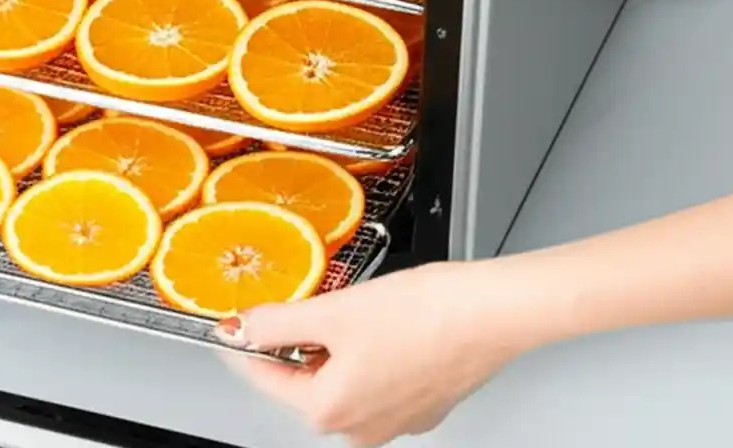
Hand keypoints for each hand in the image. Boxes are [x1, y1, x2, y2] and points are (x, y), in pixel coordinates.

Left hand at [215, 260, 558, 446]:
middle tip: (309, 305)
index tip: (240, 324)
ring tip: (356, 310)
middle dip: (301, 344)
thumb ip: (278, 322)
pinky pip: (380, 381)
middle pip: (307, 382)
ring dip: (338, 349)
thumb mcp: (333, 310)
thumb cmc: (424, 314)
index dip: (250, 343)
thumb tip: (243, 328)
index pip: (266, 378)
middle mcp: (362, 428)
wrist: (492, 311)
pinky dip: (373, 355)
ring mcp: (396, 421)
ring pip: (345, 381)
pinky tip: (387, 325)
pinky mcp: (424, 405)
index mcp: (330, 409)